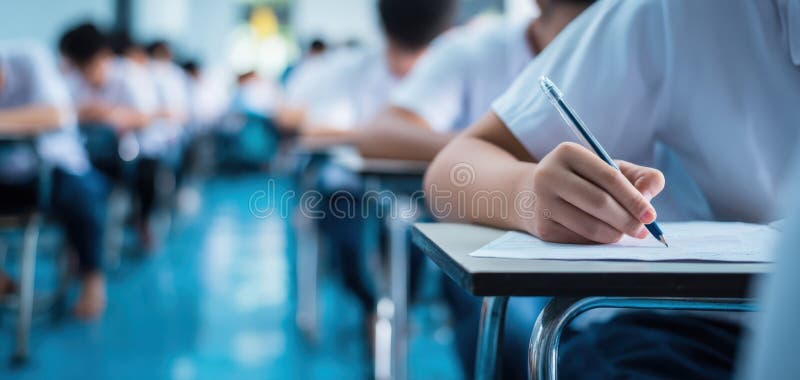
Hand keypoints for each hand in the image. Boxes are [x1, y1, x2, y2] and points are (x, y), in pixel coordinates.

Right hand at [522, 142, 664, 243]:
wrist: (534, 195)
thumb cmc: (582, 181)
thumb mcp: (609, 169)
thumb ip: (640, 177)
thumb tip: (649, 195)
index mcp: (568, 152)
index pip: (609, 177)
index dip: (634, 198)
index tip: (651, 216)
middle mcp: (549, 174)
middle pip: (599, 202)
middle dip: (627, 220)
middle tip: (642, 230)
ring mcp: (542, 202)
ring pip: (589, 225)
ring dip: (614, 234)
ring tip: (623, 233)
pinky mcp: (541, 227)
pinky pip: (578, 239)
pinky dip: (596, 241)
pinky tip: (601, 235)